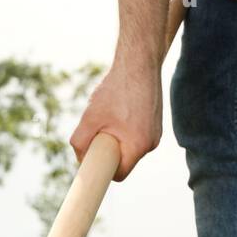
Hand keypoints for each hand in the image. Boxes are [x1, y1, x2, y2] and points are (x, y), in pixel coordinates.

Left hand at [69, 58, 162, 181]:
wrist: (139, 62)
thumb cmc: (115, 89)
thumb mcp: (90, 118)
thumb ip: (80, 142)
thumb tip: (80, 159)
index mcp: (138, 146)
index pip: (119, 174)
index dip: (103, 171)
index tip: (93, 164)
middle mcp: (152, 144)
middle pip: (124, 161)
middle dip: (109, 152)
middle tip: (98, 132)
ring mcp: (156, 133)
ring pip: (130, 147)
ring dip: (117, 139)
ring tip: (111, 116)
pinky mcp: (156, 123)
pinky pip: (137, 135)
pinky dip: (126, 129)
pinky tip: (121, 110)